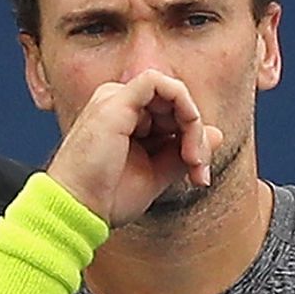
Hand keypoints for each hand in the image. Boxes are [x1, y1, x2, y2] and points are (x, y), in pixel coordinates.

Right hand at [43, 71, 222, 226]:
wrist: (77, 209)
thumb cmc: (106, 197)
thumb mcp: (156, 174)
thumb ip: (183, 152)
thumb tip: (217, 134)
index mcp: (124, 118)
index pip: (172, 114)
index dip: (193, 141)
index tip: (198, 176)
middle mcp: (118, 103)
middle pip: (176, 104)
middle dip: (197, 137)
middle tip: (199, 170)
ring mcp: (115, 98)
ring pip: (174, 94)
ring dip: (194, 127)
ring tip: (193, 161)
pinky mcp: (118, 99)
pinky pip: (162, 84)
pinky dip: (184, 107)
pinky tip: (186, 138)